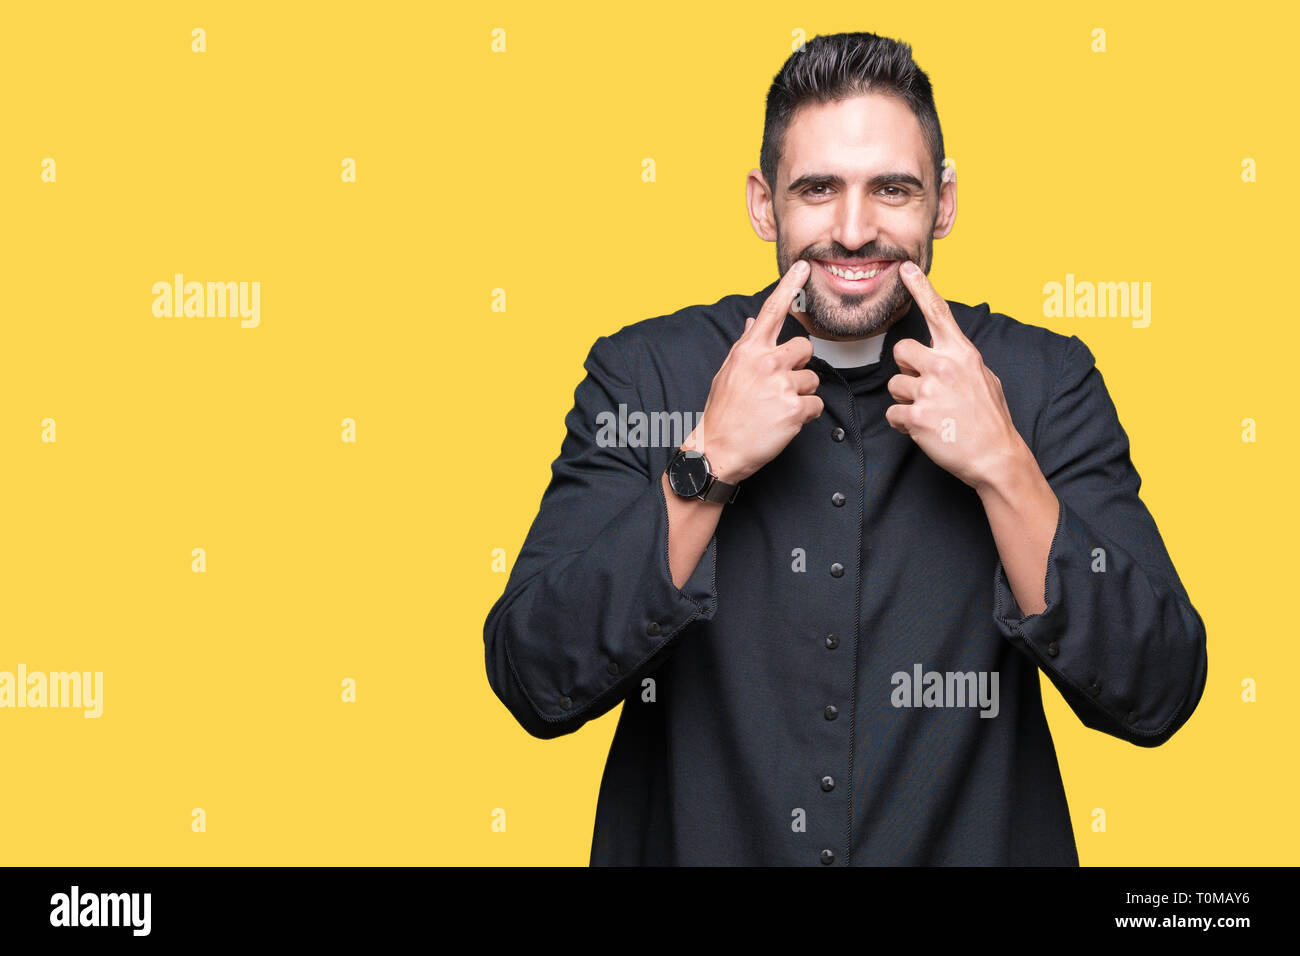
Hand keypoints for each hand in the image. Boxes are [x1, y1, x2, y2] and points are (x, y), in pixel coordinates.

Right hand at [685, 260, 823, 482]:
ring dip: (800, 395)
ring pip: (811, 380)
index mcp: (748, 351)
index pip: (773, 311)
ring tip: (776, 409)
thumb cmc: (722, 412)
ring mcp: (781, 385)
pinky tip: (783, 422)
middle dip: (799, 366)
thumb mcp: (728, 373)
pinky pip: (815, 405)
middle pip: (805, 348)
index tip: (805, 268)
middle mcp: (766, 363)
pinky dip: (804, 416)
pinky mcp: (794, 409)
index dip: (790, 287)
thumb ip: (747, 346)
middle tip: (779, 386)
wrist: (718, 450)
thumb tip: (756, 320)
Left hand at [886, 261, 1028, 491]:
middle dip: (906, 369)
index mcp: (962, 353)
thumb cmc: (990, 418)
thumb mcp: (983, 378)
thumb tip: (942, 353)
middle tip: (925, 388)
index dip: (920, 288)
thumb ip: (959, 361)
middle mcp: (945, 366)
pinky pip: (893, 413)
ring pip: (895, 385)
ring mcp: (930, 391)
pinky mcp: (917, 416)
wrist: (995, 456)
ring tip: (932, 414)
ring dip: (907, 401)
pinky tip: (924, 429)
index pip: (938, 313)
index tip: (905, 269)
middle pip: (900, 351)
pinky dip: (903, 423)